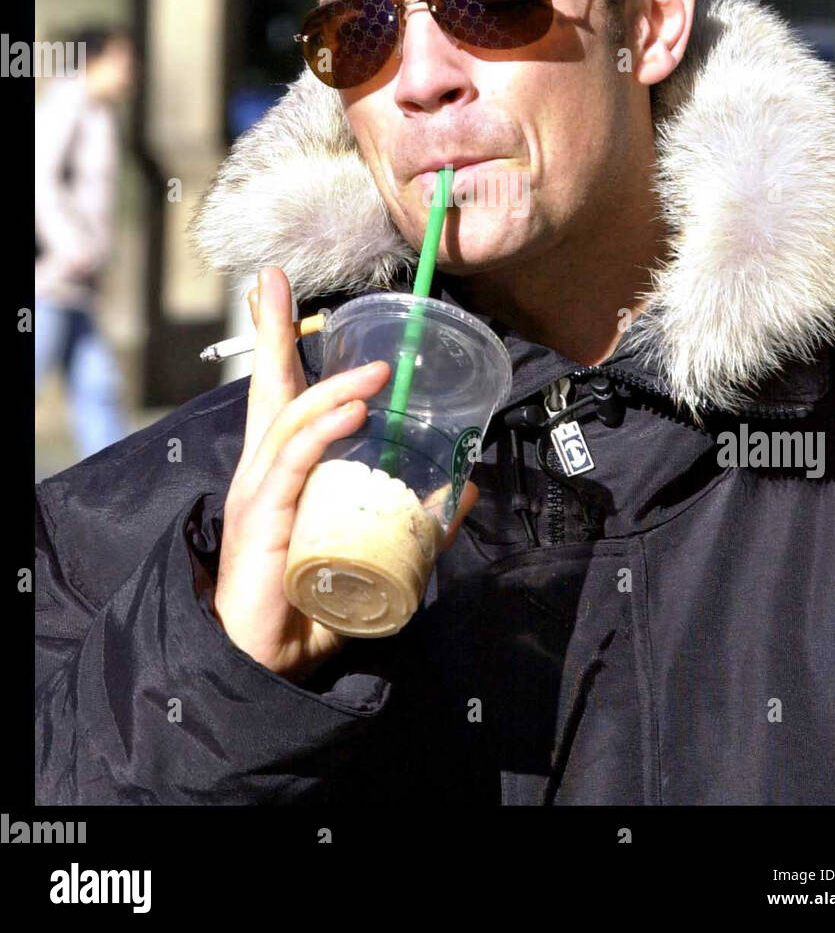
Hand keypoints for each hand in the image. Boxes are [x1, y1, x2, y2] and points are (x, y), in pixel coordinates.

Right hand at [213, 266, 478, 682]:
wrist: (268, 664)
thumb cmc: (308, 604)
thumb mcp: (373, 551)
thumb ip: (417, 518)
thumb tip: (465, 484)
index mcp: (280, 471)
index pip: (280, 393)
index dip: (277, 340)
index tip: (273, 287)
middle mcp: (263, 471)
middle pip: (269, 388)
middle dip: (271, 331)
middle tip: (272, 280)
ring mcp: (259, 493)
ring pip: (292, 419)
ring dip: (336, 387)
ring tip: (378, 372)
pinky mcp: (263, 519)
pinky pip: (293, 463)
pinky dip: (323, 430)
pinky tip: (352, 410)